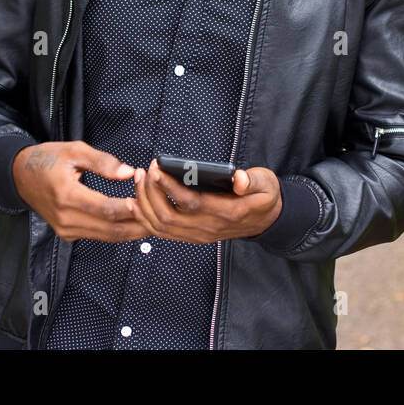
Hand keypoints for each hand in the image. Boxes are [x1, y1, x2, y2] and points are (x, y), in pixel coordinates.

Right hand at [11, 142, 149, 242]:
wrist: (20, 176)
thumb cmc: (47, 159)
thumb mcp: (75, 150)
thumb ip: (103, 162)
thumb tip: (128, 172)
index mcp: (67, 195)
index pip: (105, 209)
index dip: (129, 207)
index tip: (146, 199)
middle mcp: (65, 218)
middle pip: (109, 229)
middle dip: (137, 225)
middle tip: (158, 218)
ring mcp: (65, 229)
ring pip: (106, 236)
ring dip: (130, 232)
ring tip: (151, 223)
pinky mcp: (67, 234)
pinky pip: (97, 236)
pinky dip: (116, 231)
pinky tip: (132, 224)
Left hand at [131, 159, 282, 243]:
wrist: (267, 221)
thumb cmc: (263, 198)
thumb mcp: (266, 184)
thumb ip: (252, 181)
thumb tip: (240, 179)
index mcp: (227, 212)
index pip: (191, 202)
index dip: (170, 186)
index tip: (156, 168)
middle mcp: (209, 228)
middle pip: (169, 216)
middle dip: (150, 193)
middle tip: (143, 171)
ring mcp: (199, 235)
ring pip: (162, 226)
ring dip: (144, 204)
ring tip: (138, 181)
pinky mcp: (192, 236)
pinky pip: (163, 232)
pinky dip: (145, 218)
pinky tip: (136, 202)